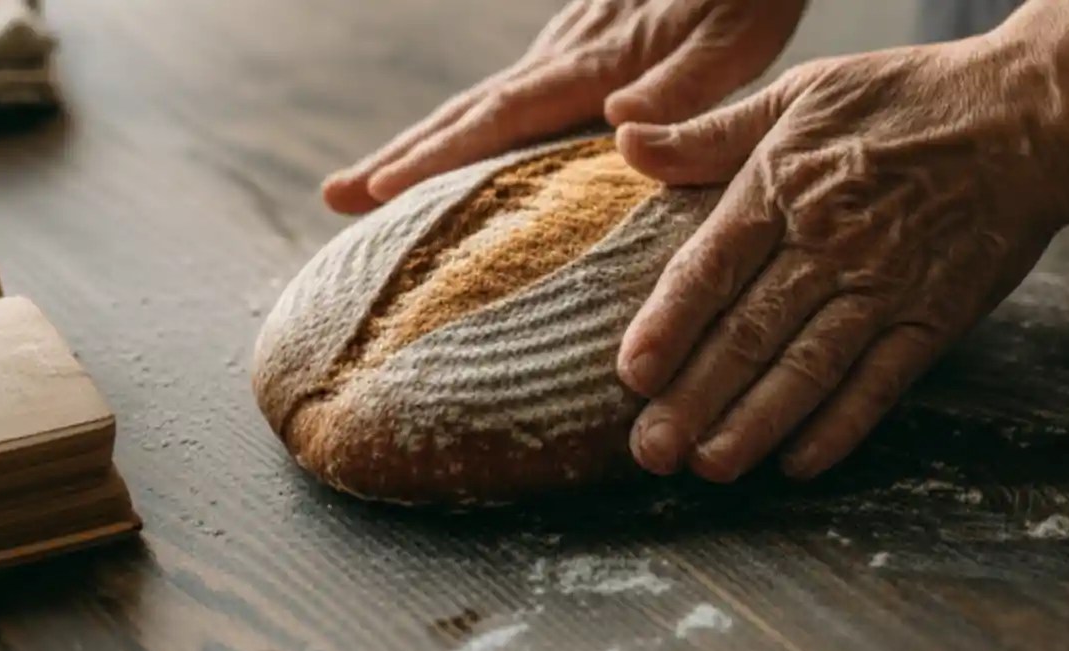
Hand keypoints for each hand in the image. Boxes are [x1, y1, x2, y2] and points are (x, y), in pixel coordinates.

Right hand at [323, 0, 804, 213]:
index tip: (380, 192)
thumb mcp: (734, 35)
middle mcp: (564, 59)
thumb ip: (684, 84)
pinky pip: (503, 104)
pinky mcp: (576, 56)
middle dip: (399, 158)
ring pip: (477, 108)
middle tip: (334, 198)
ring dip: (419, 148)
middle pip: (466, 112)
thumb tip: (618, 124)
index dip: (441, 155)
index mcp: (595, 63)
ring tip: (367, 186)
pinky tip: (453, 155)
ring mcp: (563, 55)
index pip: (502, 115)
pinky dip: (463, 134)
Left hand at [615, 36, 1068, 481]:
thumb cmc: (907, 99)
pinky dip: (840, 427)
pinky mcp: (934, 318)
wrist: (1031, 115)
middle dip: (695, 397)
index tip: (631, 374)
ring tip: (709, 467)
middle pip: (749, 332)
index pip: (711, 267)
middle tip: (650, 450)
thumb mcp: (801, 92)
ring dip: (754, 424)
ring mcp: (885, 286)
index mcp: (784, 187)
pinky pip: (880, 383)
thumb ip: (710, 130)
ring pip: (808, 368)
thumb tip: (625, 139)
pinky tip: (799, 464)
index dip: (668, 325)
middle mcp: (829, 244)